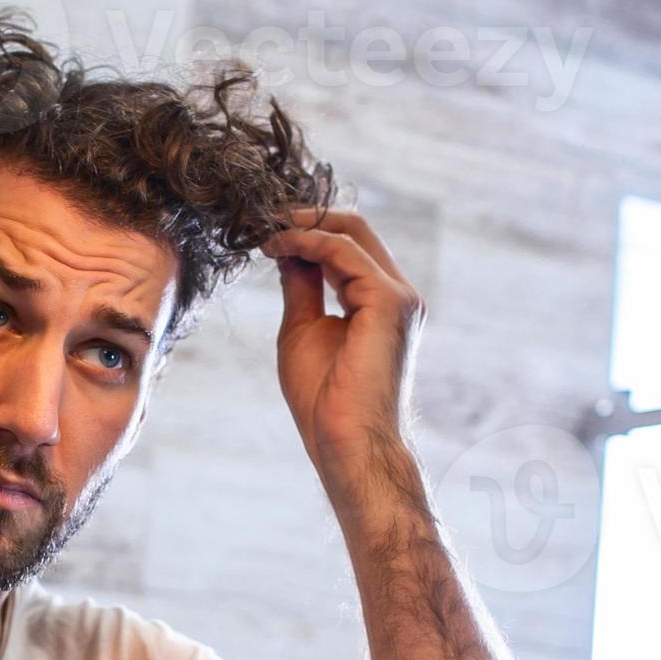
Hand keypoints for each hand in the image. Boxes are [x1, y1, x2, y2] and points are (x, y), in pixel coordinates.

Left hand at [261, 208, 423, 491]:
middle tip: (261, 217)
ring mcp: (398, 296)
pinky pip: (344, 252)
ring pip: (352, 232)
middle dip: (306, 217)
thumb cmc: (325, 401)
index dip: (307, 230)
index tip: (265, 230)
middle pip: (355, 229)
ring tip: (263, 229)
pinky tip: (278, 245)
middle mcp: (397, 294)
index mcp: (380, 303)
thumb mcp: (303, 329)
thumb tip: (288, 250)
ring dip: (302, 225)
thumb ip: (302, 286)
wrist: (345, 442)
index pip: (349, 246)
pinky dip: (308, 241)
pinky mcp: (389, 301)